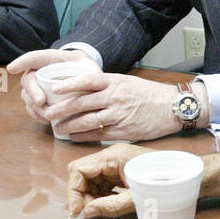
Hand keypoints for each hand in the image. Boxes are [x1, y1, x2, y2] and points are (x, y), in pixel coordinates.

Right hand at [7, 48, 97, 123]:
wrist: (86, 77)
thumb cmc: (87, 71)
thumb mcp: (91, 70)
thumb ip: (91, 76)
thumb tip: (88, 90)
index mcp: (53, 59)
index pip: (34, 58)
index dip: (22, 62)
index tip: (11, 69)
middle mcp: (40, 71)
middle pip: (29, 79)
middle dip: (32, 92)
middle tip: (40, 102)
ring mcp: (37, 85)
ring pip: (28, 95)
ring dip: (34, 106)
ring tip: (45, 115)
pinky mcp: (39, 98)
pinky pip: (32, 107)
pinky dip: (36, 114)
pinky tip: (45, 120)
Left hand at [46, 72, 187, 142]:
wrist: (172, 107)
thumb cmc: (149, 94)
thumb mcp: (127, 82)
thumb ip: (107, 86)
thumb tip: (83, 91)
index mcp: (115, 82)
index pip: (87, 80)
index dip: (69, 84)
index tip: (55, 89)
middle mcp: (115, 97)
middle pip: (81, 103)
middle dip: (62, 110)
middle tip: (48, 114)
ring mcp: (118, 115)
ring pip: (87, 121)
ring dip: (70, 126)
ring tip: (58, 128)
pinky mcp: (123, 130)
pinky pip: (98, 134)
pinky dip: (84, 136)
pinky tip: (74, 137)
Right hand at [68, 143, 219, 218]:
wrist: (190, 176)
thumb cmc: (167, 182)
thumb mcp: (138, 198)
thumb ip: (111, 206)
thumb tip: (87, 212)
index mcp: (113, 156)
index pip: (78, 169)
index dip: (73, 191)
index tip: (77, 211)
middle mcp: (112, 156)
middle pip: (82, 173)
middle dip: (80, 193)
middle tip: (88, 212)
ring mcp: (117, 163)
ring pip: (91, 179)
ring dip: (90, 195)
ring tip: (100, 210)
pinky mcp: (123, 171)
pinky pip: (103, 182)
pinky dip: (100, 194)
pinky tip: (108, 205)